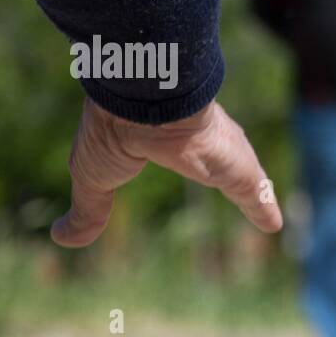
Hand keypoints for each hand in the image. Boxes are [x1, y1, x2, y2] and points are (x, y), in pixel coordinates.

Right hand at [51, 97, 283, 247]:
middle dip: (229, 168)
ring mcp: (223, 151)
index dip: (187, 158)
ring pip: (242, 172)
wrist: (145, 98)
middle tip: (242, 187)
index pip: (180, 150)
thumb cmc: (113, 129)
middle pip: (218, 157)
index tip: (193, 163)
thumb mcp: (94, 176)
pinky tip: (273, 224)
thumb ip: (88, 209)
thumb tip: (62, 239)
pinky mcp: (240, 166)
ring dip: (253, 188)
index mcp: (161, 135)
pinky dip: (263, 207)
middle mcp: (198, 139)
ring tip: (265, 207)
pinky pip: (255, 189)